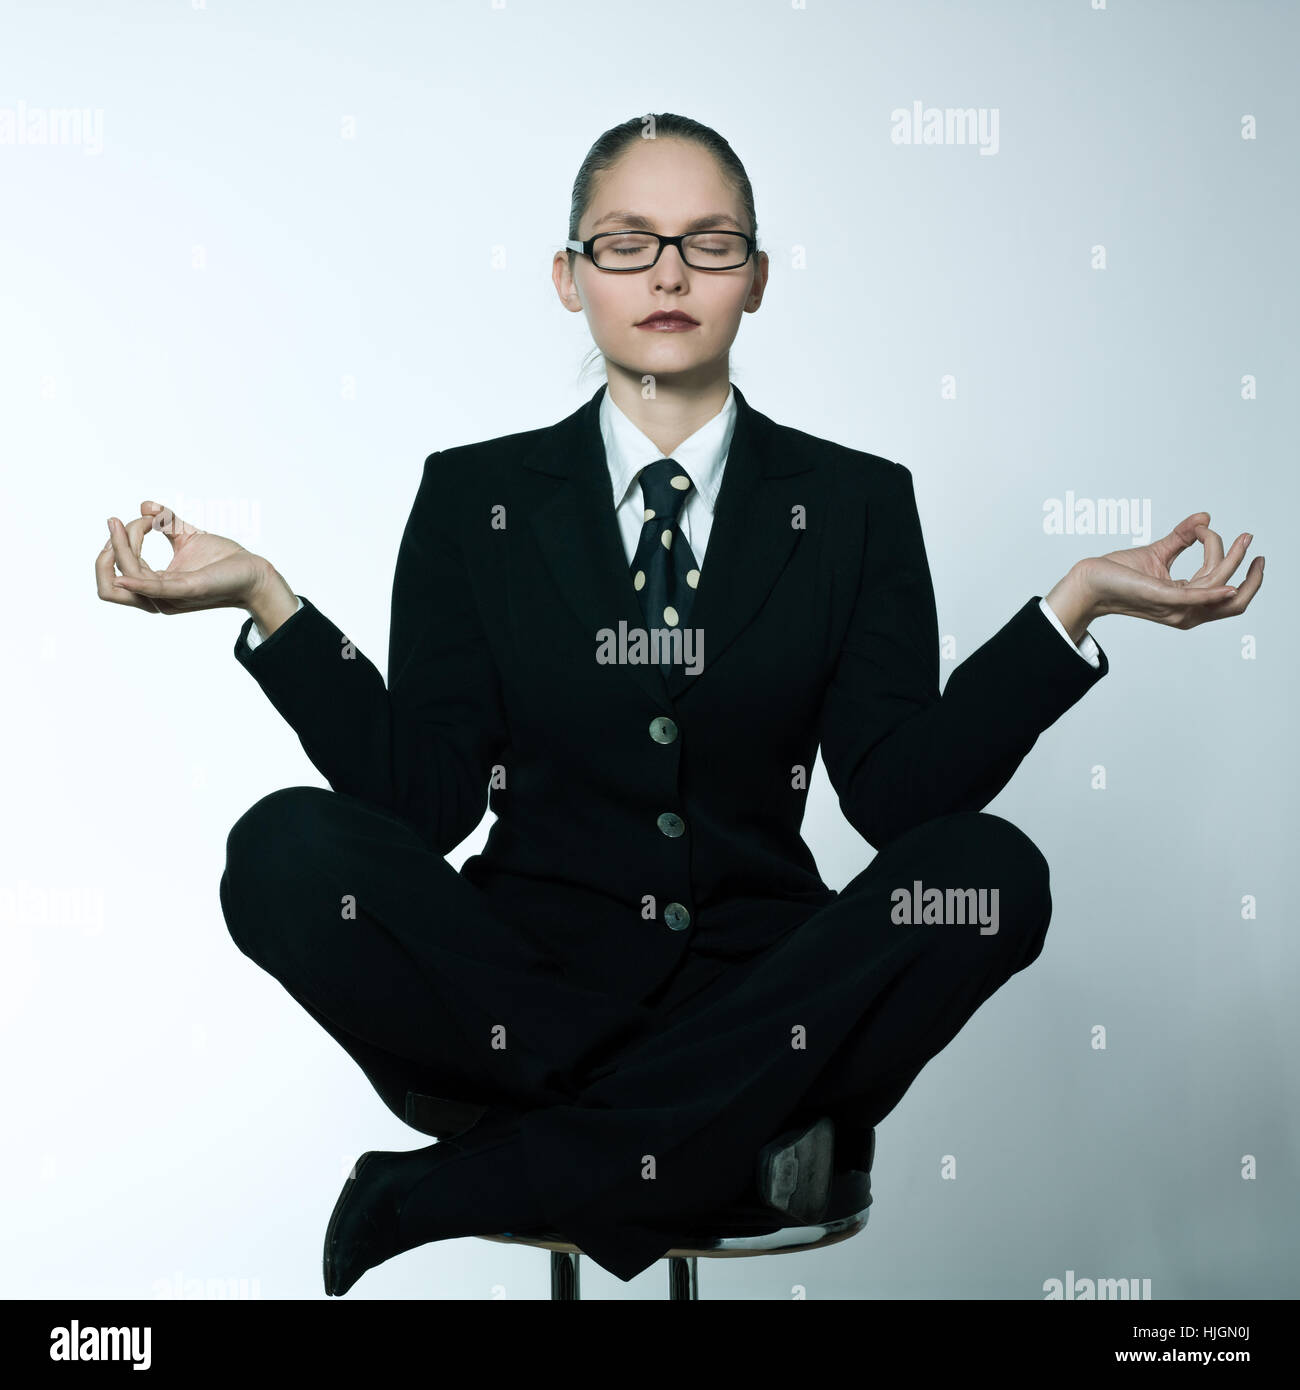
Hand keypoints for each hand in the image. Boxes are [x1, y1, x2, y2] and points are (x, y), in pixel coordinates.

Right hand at [96, 501, 269, 614]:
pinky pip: (155, 590)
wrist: (254, 572)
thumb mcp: (187, 536)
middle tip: (115, 524)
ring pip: (128, 579)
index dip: (120, 541)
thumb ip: (165, 522)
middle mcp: (159, 597)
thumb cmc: (222, 560)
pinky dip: (136, 584)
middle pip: (110, 585)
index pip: (119, 570)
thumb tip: (144, 505)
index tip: (144, 518)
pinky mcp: (190, 589)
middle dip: (110, 550)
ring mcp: (173, 596)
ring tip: (138, 522)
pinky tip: (123, 576)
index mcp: (155, 588)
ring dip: (123, 548)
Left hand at [1079, 512, 1262, 629]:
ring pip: (1220, 589)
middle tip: (1251, 540)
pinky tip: (1231, 585)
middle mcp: (1184, 611)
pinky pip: (1195, 599)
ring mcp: (1173, 608)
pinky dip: (1215, 594)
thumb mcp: (1158, 552)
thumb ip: (1182, 537)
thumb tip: (1205, 518)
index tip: (1208, 528)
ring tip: (1241, 538)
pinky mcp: (1160, 598)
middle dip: (1253, 576)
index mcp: (1185, 602)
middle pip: (1233, 601)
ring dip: (1234, 561)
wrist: (1090, 580)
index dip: (1227, 556)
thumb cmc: (1119, 573)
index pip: (1223, 586)